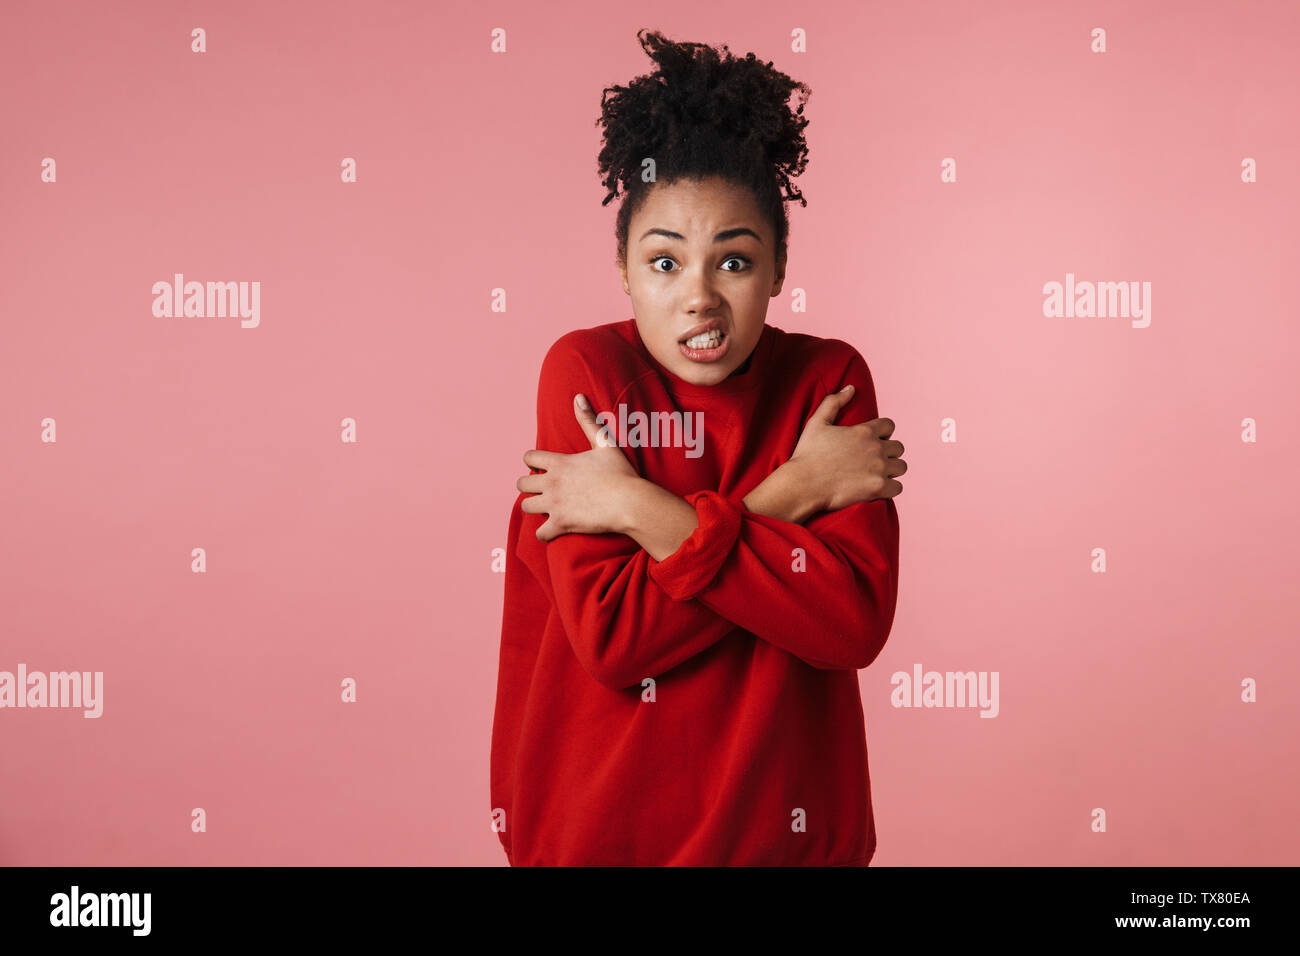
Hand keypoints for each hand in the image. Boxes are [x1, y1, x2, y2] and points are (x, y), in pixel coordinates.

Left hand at [517, 394, 641, 541]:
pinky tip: (554, 529)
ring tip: (548, 508)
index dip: (532, 462)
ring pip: (526, 507)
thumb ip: (588, 420)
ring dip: (535, 507)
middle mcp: (552, 483)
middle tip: (543, 489)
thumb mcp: (604, 443)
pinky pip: (540, 533)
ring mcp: (554, 505)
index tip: (541, 468)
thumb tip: (578, 397)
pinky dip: (546, 532)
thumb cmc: (620, 473)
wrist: (630, 502)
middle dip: (529, 486)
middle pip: (521, 484)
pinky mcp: (561, 524)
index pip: (528, 458)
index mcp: (559, 462)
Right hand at [787, 385, 906, 511]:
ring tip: (878, 475)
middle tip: (874, 461)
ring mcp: (878, 469)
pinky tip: (878, 489)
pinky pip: (898, 488)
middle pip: (899, 447)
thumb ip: (833, 402)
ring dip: (892, 470)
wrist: (802, 484)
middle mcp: (875, 448)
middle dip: (889, 453)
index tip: (873, 441)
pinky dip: (890, 489)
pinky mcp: (878, 488)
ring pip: (901, 467)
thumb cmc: (807, 454)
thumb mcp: (816, 422)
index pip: (890, 425)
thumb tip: (850, 388)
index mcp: (864, 431)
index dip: (883, 433)